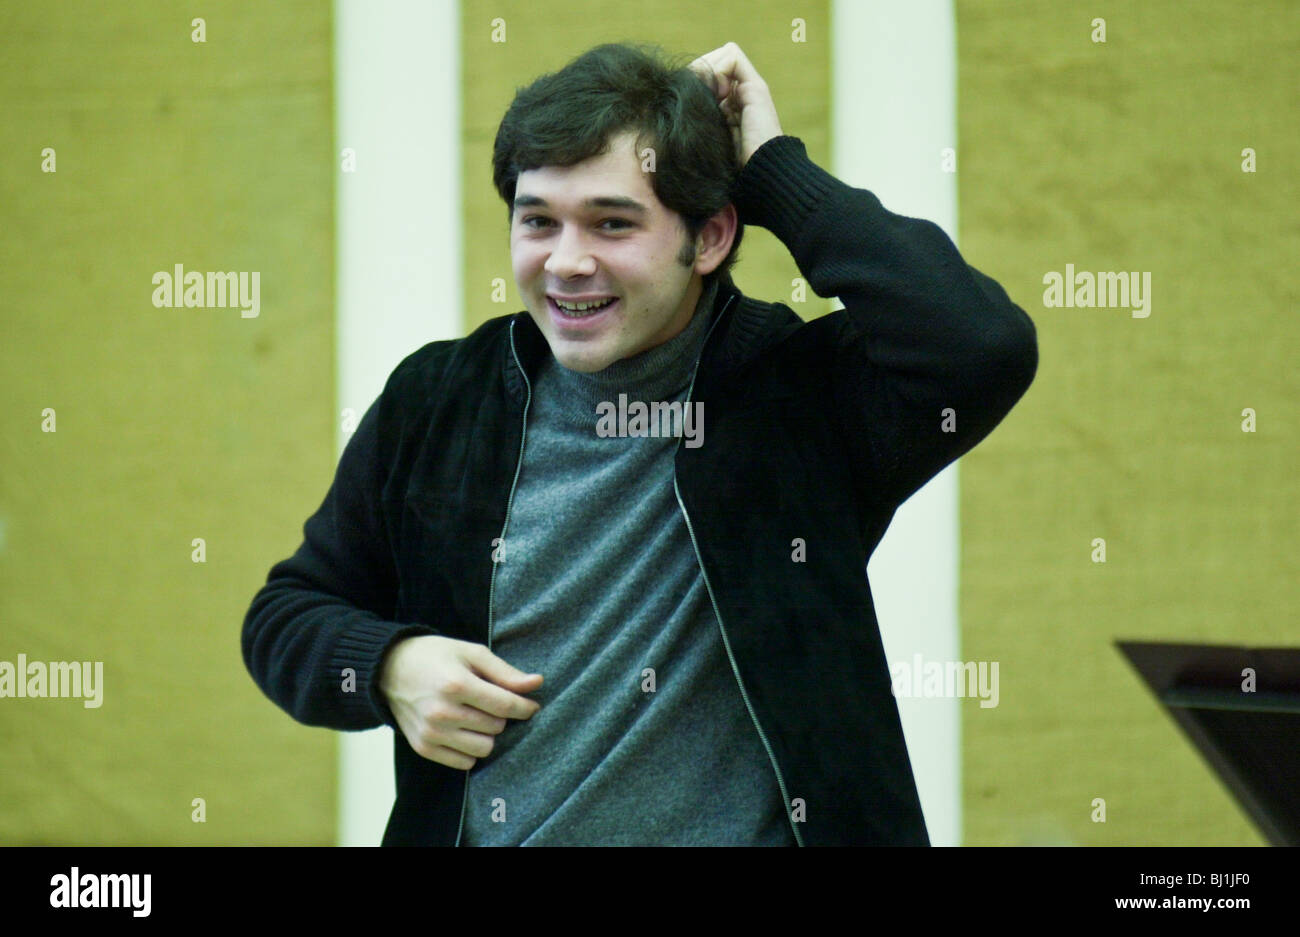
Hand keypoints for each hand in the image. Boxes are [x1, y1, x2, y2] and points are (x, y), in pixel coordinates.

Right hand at [378, 634, 542, 769]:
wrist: (388, 669)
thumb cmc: (435, 656)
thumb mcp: (471, 653)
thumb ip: (505, 672)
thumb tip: (537, 683)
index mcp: (455, 685)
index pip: (505, 706)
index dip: (525, 707)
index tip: (531, 705)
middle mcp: (442, 712)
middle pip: (496, 728)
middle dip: (500, 715)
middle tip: (487, 701)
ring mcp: (431, 733)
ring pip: (484, 748)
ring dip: (487, 734)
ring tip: (475, 715)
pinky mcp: (423, 748)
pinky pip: (465, 762)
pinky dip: (470, 748)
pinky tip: (463, 729)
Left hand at [688, 42, 783, 167]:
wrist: (758, 175)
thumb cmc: (726, 167)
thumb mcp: (704, 139)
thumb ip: (696, 119)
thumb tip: (674, 100)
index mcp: (728, 109)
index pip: (706, 77)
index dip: (693, 81)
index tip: (685, 101)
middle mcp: (740, 95)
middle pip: (713, 63)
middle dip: (697, 73)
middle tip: (691, 94)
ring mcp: (750, 89)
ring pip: (722, 56)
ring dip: (707, 69)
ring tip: (705, 94)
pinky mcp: (756, 87)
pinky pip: (732, 57)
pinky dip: (718, 68)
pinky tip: (717, 93)